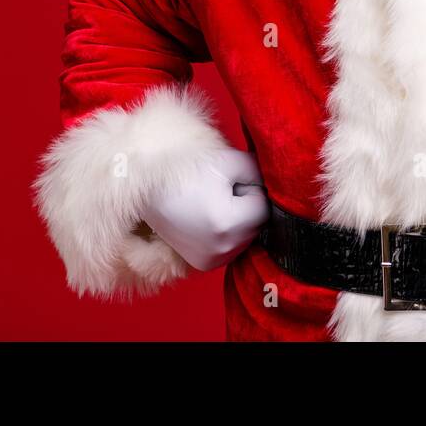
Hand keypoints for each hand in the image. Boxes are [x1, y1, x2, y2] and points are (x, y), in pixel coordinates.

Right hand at [141, 149, 270, 271]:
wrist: (147, 189)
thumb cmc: (188, 171)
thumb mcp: (230, 162)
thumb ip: (260, 172)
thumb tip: (278, 185)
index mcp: (228, 224)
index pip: (264, 207)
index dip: (252, 189)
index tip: (230, 181)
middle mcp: (222, 249)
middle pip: (258, 225)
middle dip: (247, 205)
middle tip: (220, 191)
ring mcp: (213, 260)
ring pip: (247, 237)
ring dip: (240, 219)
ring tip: (213, 203)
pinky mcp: (206, 264)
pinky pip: (233, 246)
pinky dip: (230, 232)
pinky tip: (209, 217)